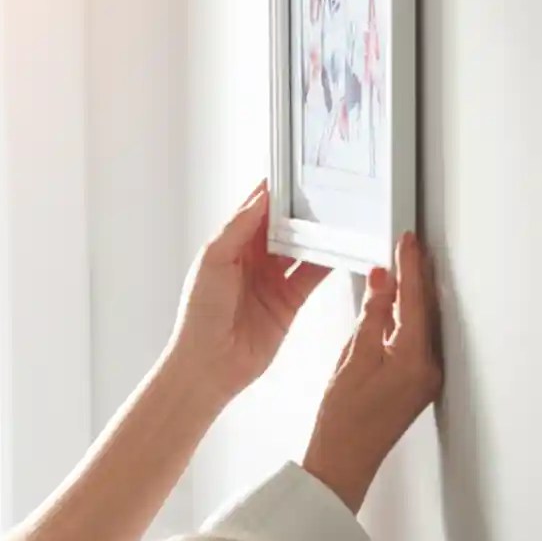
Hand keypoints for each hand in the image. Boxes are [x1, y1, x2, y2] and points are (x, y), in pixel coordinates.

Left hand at [165, 182, 330, 404]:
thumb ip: (238, 228)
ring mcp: (271, 282)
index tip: (295, 176)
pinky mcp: (288, 303)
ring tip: (337, 218)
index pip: (255, 212)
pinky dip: (328, 263)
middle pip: (282, 229)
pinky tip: (341, 249)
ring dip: (317, 237)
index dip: (274, 195)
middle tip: (324, 194)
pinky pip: (312, 276)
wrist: (210, 363)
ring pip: (301, 250)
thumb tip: (261, 197)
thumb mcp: (213, 261)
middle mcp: (251, 262)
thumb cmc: (199, 315)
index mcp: (228, 247)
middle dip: (301, 213)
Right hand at [303, 233, 442, 513]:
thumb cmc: (343, 419)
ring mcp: (424, 377)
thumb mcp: (352, 357)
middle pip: (424, 310)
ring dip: (408, 297)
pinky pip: (415, 341)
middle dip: (413, 278)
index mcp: (415, 359)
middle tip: (403, 249)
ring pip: (420, 324)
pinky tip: (391, 309)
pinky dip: (403, 319)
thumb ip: (370, 316)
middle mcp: (428, 367)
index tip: (406, 243)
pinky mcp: (416, 383)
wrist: (345, 459)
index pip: (415, 300)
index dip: (410, 267)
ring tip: (395, 272)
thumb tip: (381, 284)